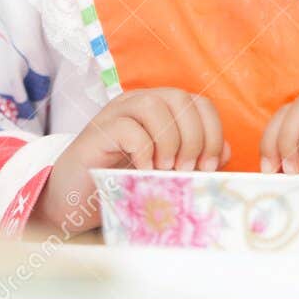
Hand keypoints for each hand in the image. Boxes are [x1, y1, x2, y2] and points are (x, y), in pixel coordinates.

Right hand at [30, 88, 227, 233]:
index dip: (213, 133)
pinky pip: (128, 128)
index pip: (200, 104)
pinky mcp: (97, 132)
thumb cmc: (120, 184)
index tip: (209, 167)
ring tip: (166, 170)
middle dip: (194, 137)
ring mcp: (115, 114)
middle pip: (181, 99)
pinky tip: (143, 172)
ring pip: (154, 106)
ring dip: (169, 141)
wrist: (73, 200)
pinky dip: (143, 151)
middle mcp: (138, 104)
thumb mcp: (164, 171)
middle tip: (187, 170)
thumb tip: (226, 152)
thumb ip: (194, 159)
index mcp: (160, 110)